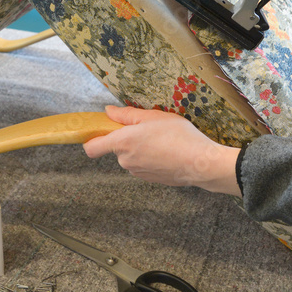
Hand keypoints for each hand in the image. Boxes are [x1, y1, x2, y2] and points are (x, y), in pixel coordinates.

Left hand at [84, 105, 241, 195]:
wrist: (201, 163)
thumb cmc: (179, 136)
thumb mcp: (153, 116)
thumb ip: (126, 114)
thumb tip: (108, 112)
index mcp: (122, 143)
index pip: (92, 148)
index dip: (91, 139)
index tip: (98, 131)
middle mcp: (126, 160)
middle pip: (116, 148)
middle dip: (128, 139)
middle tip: (148, 128)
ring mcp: (137, 172)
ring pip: (131, 157)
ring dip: (140, 148)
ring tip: (162, 140)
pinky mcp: (150, 179)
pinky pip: (143, 165)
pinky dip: (151, 158)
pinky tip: (167, 151)